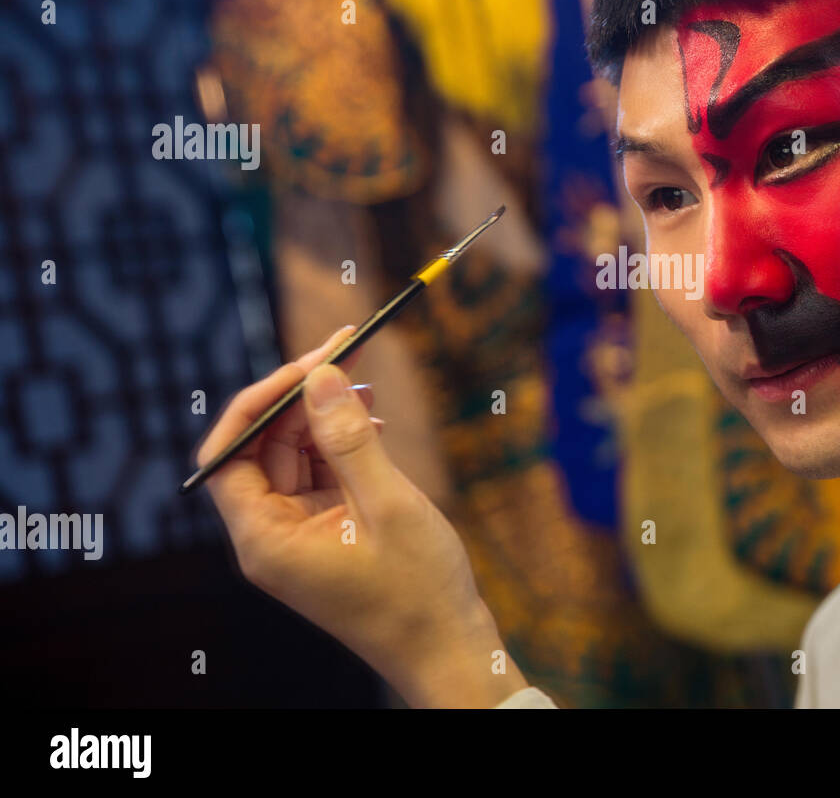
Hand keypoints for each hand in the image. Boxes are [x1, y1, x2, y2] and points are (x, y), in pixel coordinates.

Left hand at [196, 327, 527, 706]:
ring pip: (293, 456)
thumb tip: (322, 377)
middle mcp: (271, 536)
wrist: (449, 651)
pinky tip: (376, 426)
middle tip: (347, 350)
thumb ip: (351, 438)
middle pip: (263, 447)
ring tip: (368, 383)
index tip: (309, 364)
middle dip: (301, 397)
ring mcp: (298, 536)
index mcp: (265, 538)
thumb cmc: (419, 592)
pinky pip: (320, 476)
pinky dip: (344, 445)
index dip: (260, 400)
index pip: (228, 453)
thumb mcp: (388, 505)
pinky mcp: (326, 534)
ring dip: (325, 417)